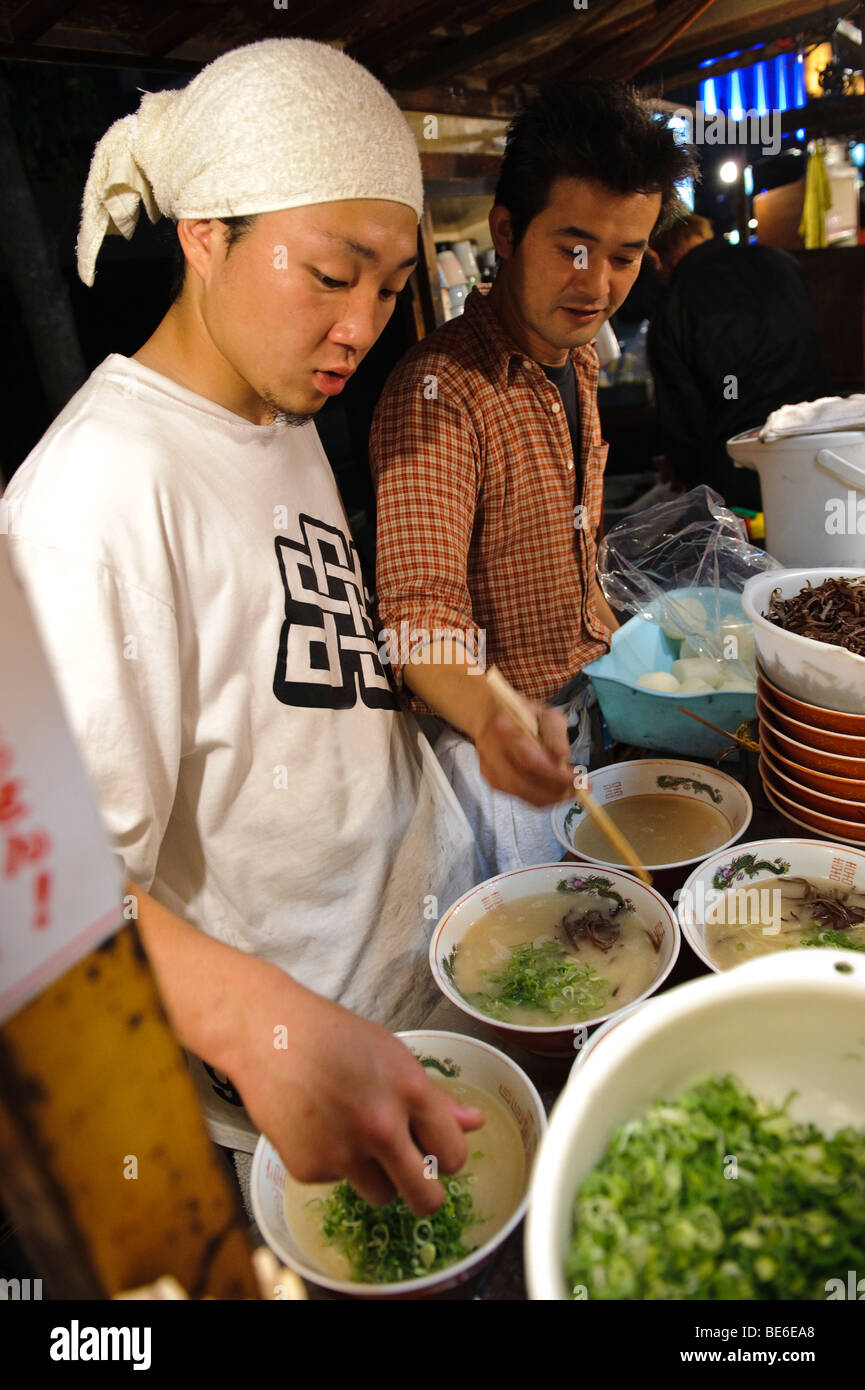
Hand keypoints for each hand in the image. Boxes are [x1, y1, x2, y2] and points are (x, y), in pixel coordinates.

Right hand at [228, 962, 485, 1214]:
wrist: (266, 1034)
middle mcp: (381, 1127)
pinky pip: (337, 1183)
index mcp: (410, 1091)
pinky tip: (317, 1127)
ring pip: (381, 1196)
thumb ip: (435, 1096)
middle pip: (425, 1197)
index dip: (447, 1156)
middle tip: (413, 1178)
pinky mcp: (309, 1169)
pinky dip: (332, 1164)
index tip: (436, 1151)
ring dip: (375, 1177)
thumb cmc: (333, 1035)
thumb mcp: (393, 1054)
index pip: (453, 1154)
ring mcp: (343, 1153)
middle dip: (426, 1195)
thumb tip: (476, 1123)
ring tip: (353, 1136)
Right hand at [474, 701, 574, 806]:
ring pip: (520, 794)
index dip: (555, 775)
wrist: (492, 716)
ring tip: (569, 790)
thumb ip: (555, 734)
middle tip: (578, 788)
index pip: (530, 760)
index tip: (577, 778)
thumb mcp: (546, 714)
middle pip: (523, 783)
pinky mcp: (492, 780)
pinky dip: (539, 797)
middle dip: (554, 791)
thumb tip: (562, 758)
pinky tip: (554, 790)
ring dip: (548, 797)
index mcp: (503, 728)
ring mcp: (488, 768)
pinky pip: (518, 796)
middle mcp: (490, 750)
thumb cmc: (523, 715)